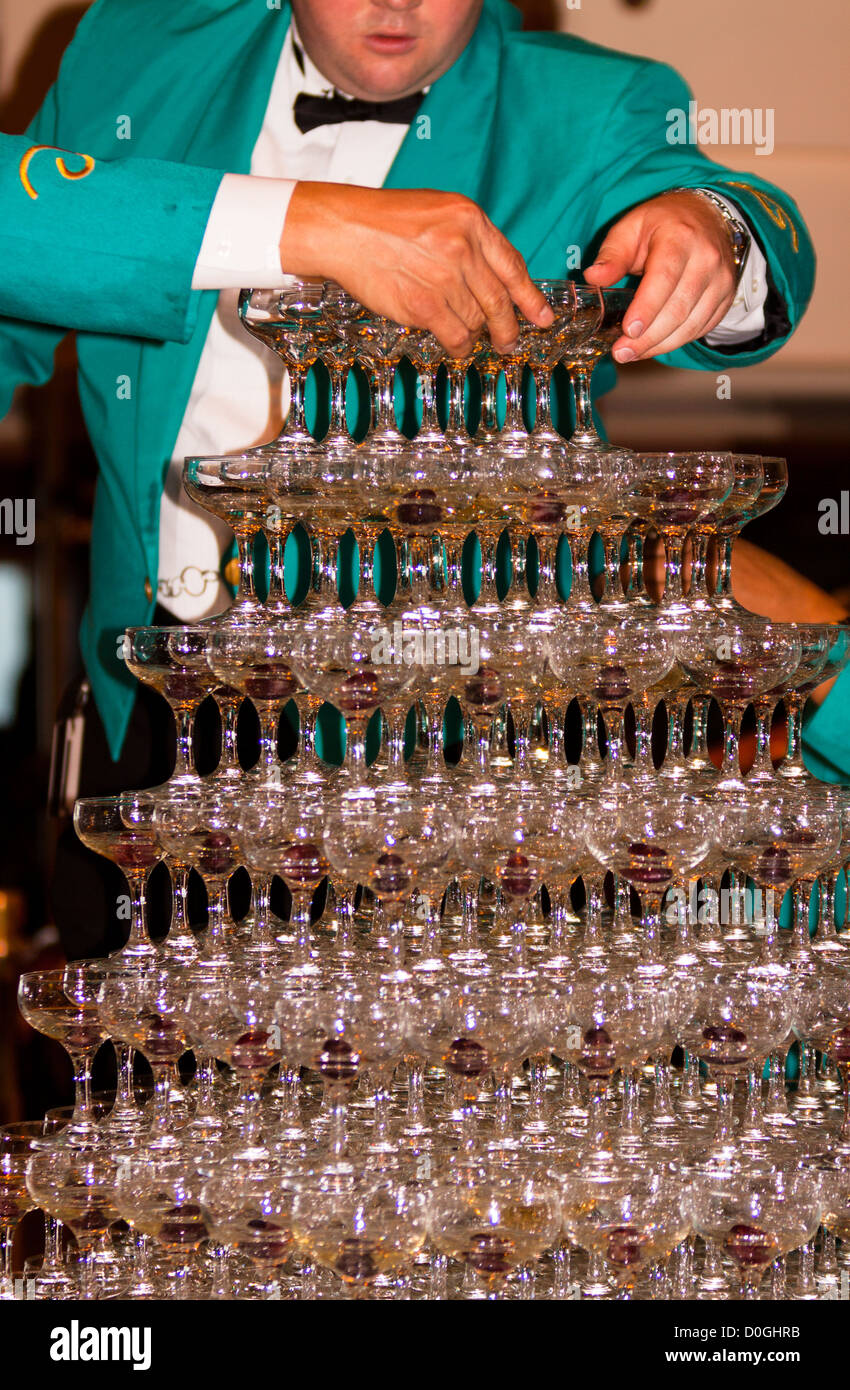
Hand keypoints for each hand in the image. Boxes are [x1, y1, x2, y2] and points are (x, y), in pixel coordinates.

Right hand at [279, 182, 552, 355]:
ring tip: (468, 338)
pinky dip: (459, 346)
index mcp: (470, 220)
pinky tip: (455, 346)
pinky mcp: (425, 304)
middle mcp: (463, 247)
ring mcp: (445, 277)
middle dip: (508, 327)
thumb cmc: (386, 221)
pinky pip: (456, 335)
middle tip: (510, 342)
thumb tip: (493, 279)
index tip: (542, 316)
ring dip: (474, 334)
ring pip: (477, 320)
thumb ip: (470, 240)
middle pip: (499, 299)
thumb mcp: (438, 212)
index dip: (530, 297)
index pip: (512, 265)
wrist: (345, 230)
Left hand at [583, 190, 738, 362]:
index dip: (647, 308)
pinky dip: (675, 342)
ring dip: (660, 345)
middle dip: (648, 337)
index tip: (628, 331)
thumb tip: (593, 277)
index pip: (665, 278)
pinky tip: (653, 346)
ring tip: (632, 354)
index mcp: (681, 237)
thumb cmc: (663, 224)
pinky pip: (701, 328)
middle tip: (621, 352)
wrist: (707, 217)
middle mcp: (707, 259)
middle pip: (678, 309)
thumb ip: (613, 254)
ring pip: (691, 325)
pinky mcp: (725, 298)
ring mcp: (721, 281)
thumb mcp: (631, 227)